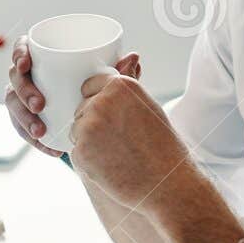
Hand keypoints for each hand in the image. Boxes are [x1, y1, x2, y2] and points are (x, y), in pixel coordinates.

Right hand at [4, 36, 140, 157]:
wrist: (98, 122)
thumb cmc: (99, 90)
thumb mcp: (109, 82)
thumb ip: (120, 72)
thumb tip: (134, 57)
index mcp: (42, 57)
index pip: (23, 48)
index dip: (19, 54)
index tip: (26, 65)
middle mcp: (29, 76)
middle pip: (15, 78)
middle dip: (24, 91)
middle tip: (40, 105)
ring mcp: (24, 98)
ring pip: (14, 105)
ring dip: (24, 118)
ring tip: (41, 131)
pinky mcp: (26, 120)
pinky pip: (22, 130)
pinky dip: (34, 140)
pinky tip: (49, 148)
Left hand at [69, 71, 193, 210]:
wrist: (167, 185)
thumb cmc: (163, 148)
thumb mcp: (149, 107)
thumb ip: (129, 86)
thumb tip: (129, 57)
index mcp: (120, 86)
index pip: (90, 85)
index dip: (99, 102)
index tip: (113, 117)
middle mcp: (101, 102)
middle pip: (81, 108)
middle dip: (93, 123)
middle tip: (121, 141)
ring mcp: (88, 127)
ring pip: (76, 130)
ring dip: (88, 141)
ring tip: (117, 154)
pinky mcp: (80, 152)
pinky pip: (76, 151)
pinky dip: (89, 160)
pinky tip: (111, 166)